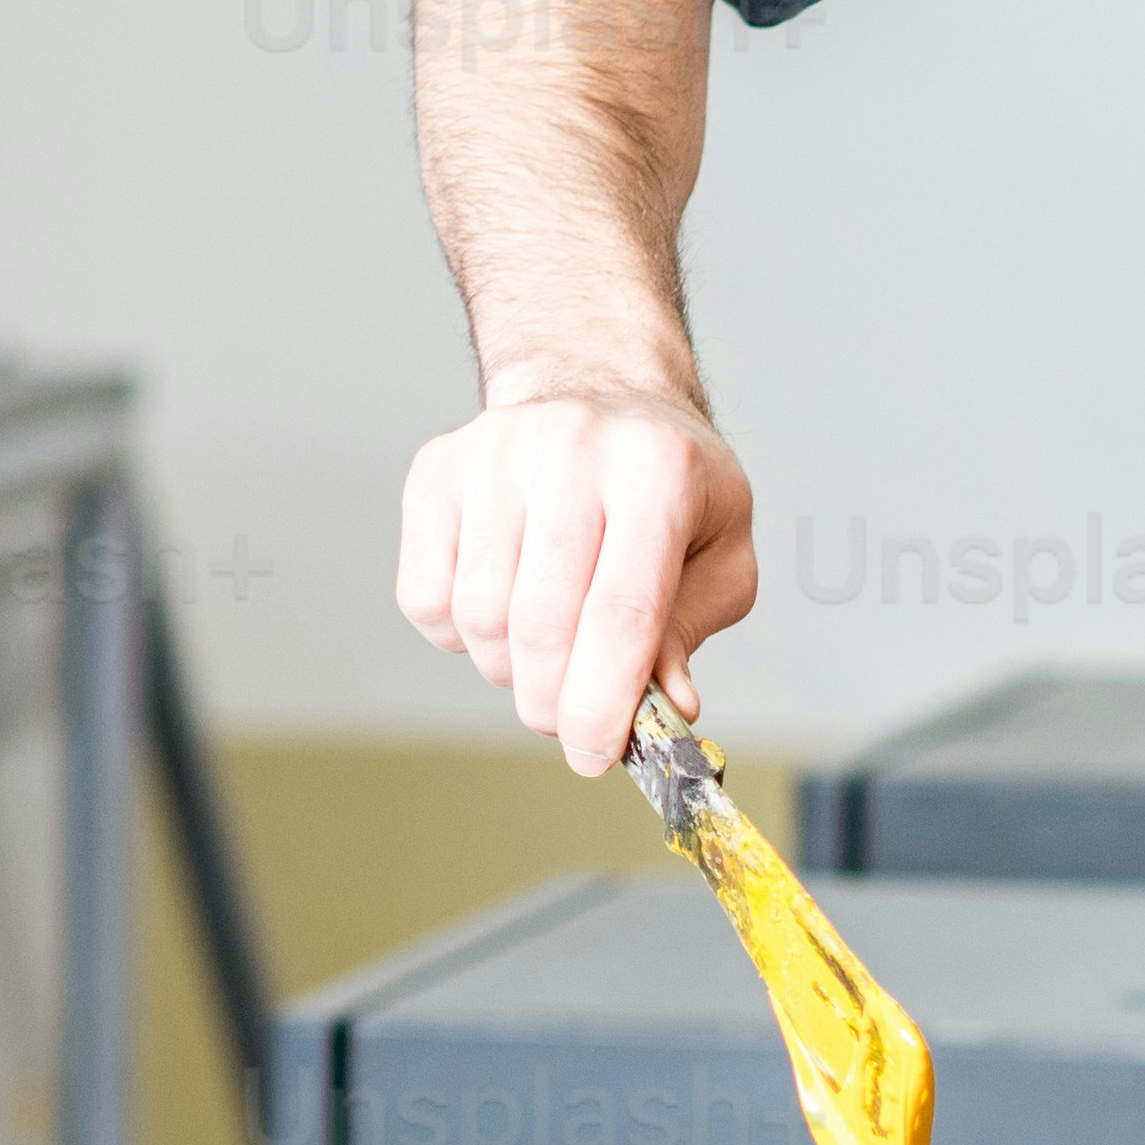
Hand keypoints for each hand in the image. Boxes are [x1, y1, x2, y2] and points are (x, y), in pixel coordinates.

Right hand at [397, 387, 760, 776]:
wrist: (597, 388)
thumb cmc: (668, 483)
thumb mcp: (719, 548)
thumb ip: (692, 629)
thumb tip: (667, 707)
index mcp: (657, 473)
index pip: (621, 612)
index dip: (603, 703)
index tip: (593, 757)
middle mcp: (569, 452)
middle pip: (541, 624)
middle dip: (555, 702)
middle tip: (572, 723)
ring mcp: (492, 456)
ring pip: (479, 618)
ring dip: (510, 671)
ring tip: (547, 656)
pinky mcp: (436, 472)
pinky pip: (426, 598)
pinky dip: (460, 638)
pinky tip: (501, 616)